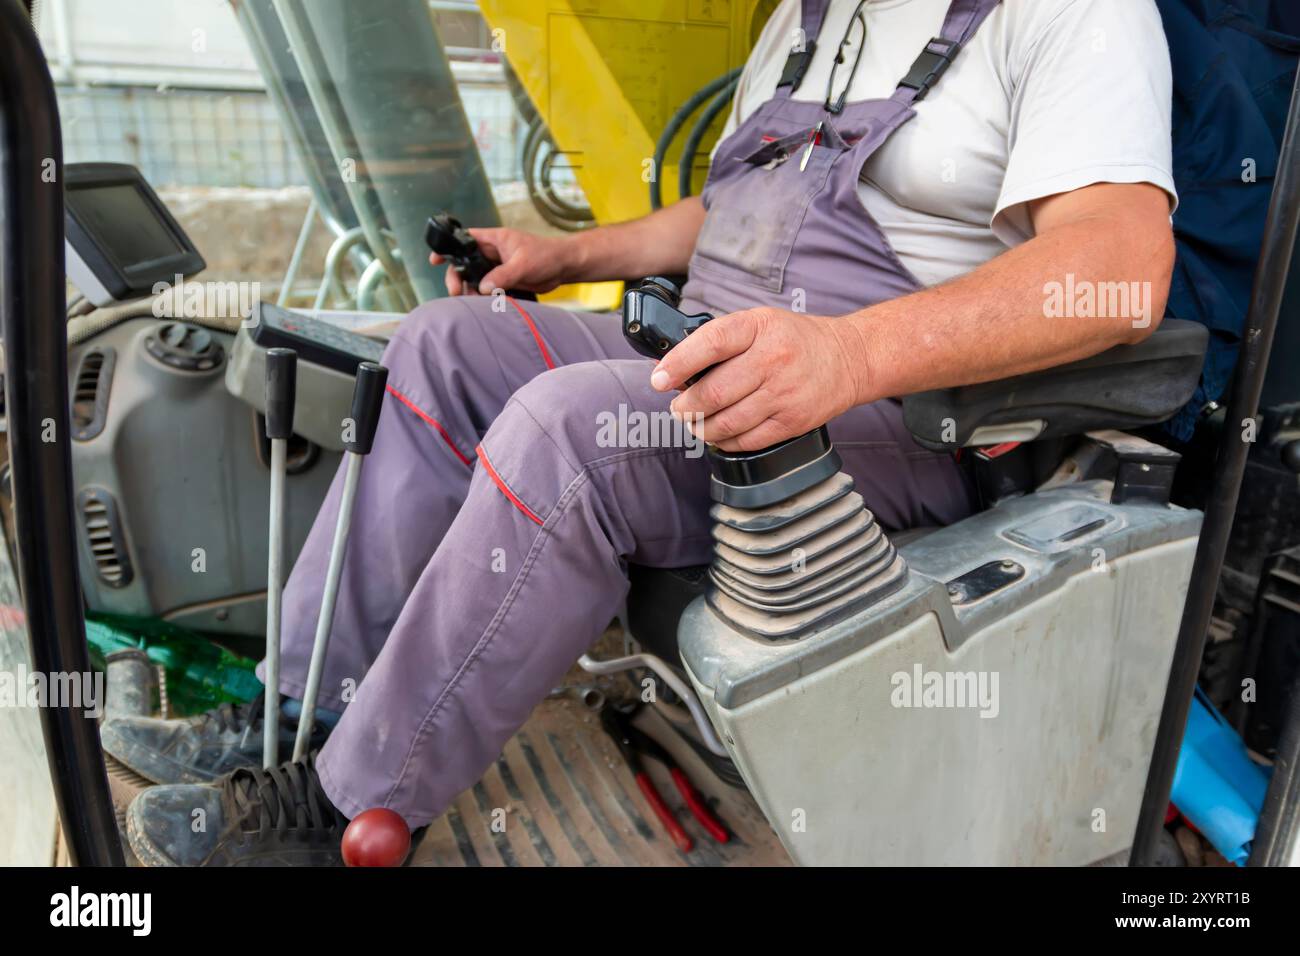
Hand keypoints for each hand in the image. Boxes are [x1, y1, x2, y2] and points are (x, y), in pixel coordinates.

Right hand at [429, 227, 573, 295]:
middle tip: (456, 292)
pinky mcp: (503, 280)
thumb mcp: (523, 264)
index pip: (464, 239)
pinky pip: (486, 289)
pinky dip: (483, 297)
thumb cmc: (547, 256)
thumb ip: (502, 275)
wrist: (564, 267)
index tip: (435, 260)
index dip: (448, 248)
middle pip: (464, 263)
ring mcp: (497, 267)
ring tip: (472, 302)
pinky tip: (485, 305)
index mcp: (494, 239)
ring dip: (470, 290)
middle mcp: (492, 252)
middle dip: (457, 277)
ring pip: (474, 278)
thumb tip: (482, 288)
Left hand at [650, 307, 866, 452]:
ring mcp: (784, 393)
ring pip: (727, 422)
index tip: (658, 379)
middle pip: (714, 392)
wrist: (848, 358)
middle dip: (685, 405)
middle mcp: (773, 359)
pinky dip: (725, 441)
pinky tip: (719, 434)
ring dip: (701, 427)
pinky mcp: (793, 421)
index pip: (712, 343)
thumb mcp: (758, 324)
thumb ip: (718, 341)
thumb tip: (670, 366)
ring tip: (695, 422)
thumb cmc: (794, 340)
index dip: (679, 363)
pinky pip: (748, 440)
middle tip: (678, 407)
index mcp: (759, 327)